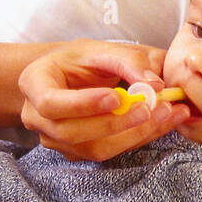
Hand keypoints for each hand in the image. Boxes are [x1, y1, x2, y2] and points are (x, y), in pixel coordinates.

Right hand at [19, 39, 189, 160]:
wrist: (70, 76)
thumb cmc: (81, 60)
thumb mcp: (100, 50)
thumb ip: (128, 61)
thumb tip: (155, 84)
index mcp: (34, 83)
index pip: (51, 103)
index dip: (83, 105)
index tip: (117, 97)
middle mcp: (37, 117)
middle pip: (71, 132)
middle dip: (116, 123)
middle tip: (153, 108)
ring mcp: (54, 139)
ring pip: (92, 149)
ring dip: (133, 134)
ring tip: (167, 114)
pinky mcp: (76, 152)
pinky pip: (107, 151)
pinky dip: (136, 138)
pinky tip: (160, 122)